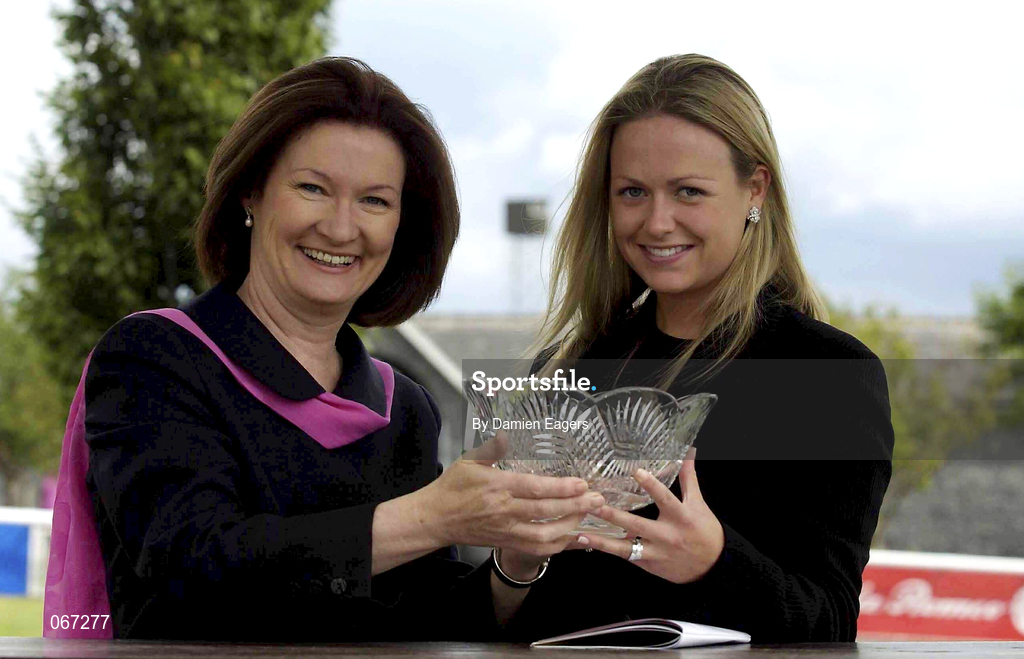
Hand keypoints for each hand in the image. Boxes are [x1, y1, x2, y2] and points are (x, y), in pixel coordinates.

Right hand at [419, 431, 604, 556]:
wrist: (436, 519)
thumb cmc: (452, 487)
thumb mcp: (470, 460)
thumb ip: (492, 449)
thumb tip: (506, 434)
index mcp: (497, 487)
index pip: (535, 489)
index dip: (561, 487)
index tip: (582, 483)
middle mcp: (504, 511)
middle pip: (545, 511)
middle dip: (575, 506)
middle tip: (597, 499)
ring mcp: (506, 530)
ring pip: (544, 534)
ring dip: (570, 526)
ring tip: (587, 515)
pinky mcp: (506, 542)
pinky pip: (536, 548)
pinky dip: (558, 545)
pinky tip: (573, 537)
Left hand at [573, 447, 724, 583]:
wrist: (713, 566)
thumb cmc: (705, 532)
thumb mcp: (698, 504)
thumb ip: (688, 478)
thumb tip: (688, 453)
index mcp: (681, 517)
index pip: (665, 499)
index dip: (652, 485)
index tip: (636, 472)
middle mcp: (667, 536)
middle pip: (637, 524)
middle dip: (614, 515)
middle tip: (594, 504)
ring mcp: (656, 552)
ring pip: (626, 547)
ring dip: (603, 540)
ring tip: (581, 531)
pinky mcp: (649, 564)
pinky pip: (626, 557)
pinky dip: (607, 550)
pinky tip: (588, 542)